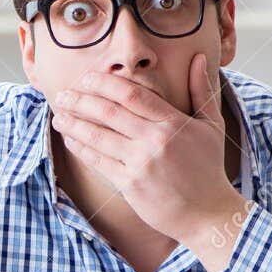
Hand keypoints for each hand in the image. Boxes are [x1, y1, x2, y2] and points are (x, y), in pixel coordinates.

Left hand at [49, 52, 248, 264]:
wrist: (207, 214)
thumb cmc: (208, 168)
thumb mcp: (212, 126)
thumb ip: (202, 90)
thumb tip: (199, 58)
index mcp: (173, 123)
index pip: (131, 94)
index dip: (104, 83)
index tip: (87, 78)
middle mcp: (154, 140)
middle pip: (109, 112)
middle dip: (81, 100)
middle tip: (63, 94)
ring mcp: (140, 163)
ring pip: (98, 136)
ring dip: (74, 124)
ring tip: (58, 115)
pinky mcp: (129, 184)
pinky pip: (99, 161)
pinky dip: (81, 148)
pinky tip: (70, 139)